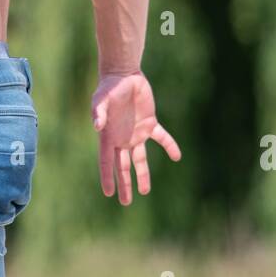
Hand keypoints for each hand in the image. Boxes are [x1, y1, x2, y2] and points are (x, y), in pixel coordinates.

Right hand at [91, 71, 181, 204]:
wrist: (123, 74)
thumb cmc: (109, 87)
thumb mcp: (100, 99)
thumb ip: (98, 112)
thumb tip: (98, 127)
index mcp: (109, 136)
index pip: (107, 162)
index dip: (107, 177)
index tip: (108, 193)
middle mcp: (122, 138)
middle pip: (122, 166)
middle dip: (124, 184)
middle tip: (126, 202)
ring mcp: (136, 132)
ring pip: (139, 158)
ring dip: (142, 174)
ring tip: (145, 191)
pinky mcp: (150, 123)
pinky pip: (161, 138)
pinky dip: (169, 146)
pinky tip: (177, 157)